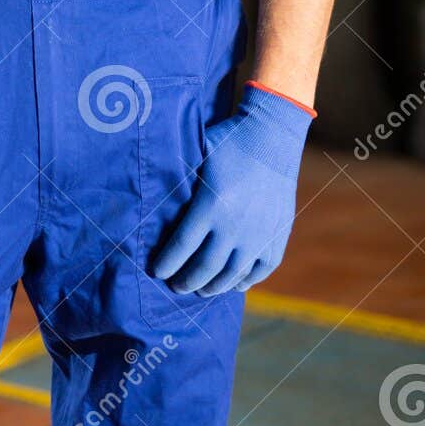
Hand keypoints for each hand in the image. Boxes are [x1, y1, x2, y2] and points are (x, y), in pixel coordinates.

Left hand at [151, 83, 313, 297]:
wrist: (273, 135)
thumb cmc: (228, 140)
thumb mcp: (197, 153)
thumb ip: (178, 177)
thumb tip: (146, 189)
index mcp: (211, 205)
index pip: (181, 247)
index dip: (167, 263)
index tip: (156, 272)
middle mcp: (235, 226)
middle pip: (205, 268)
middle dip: (186, 281)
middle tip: (176, 287)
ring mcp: (259, 235)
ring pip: (232, 276)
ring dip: (213, 287)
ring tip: (201, 290)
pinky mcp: (278, 237)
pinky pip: (260, 271)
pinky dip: (244, 281)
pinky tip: (233, 284)